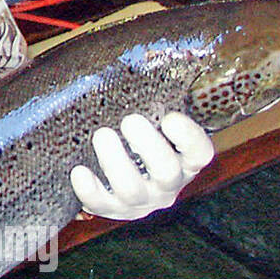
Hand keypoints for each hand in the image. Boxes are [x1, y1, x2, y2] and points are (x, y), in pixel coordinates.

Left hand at [70, 111, 213, 220]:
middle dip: (148, 145)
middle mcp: (167, 184)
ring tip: (102, 135)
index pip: (200, 153)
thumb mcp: (153, 127)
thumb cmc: (138, 143)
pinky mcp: (112, 209)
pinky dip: (89, 189)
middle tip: (129, 120)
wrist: (117, 183)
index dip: (189, 138)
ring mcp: (140, 200)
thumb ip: (152, 108)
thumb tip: (137, 68)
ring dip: (116, 162)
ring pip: (132, 189)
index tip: (171, 118)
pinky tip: (79, 171)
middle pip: (166, 172)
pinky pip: (101, 204)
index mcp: (184, 161)